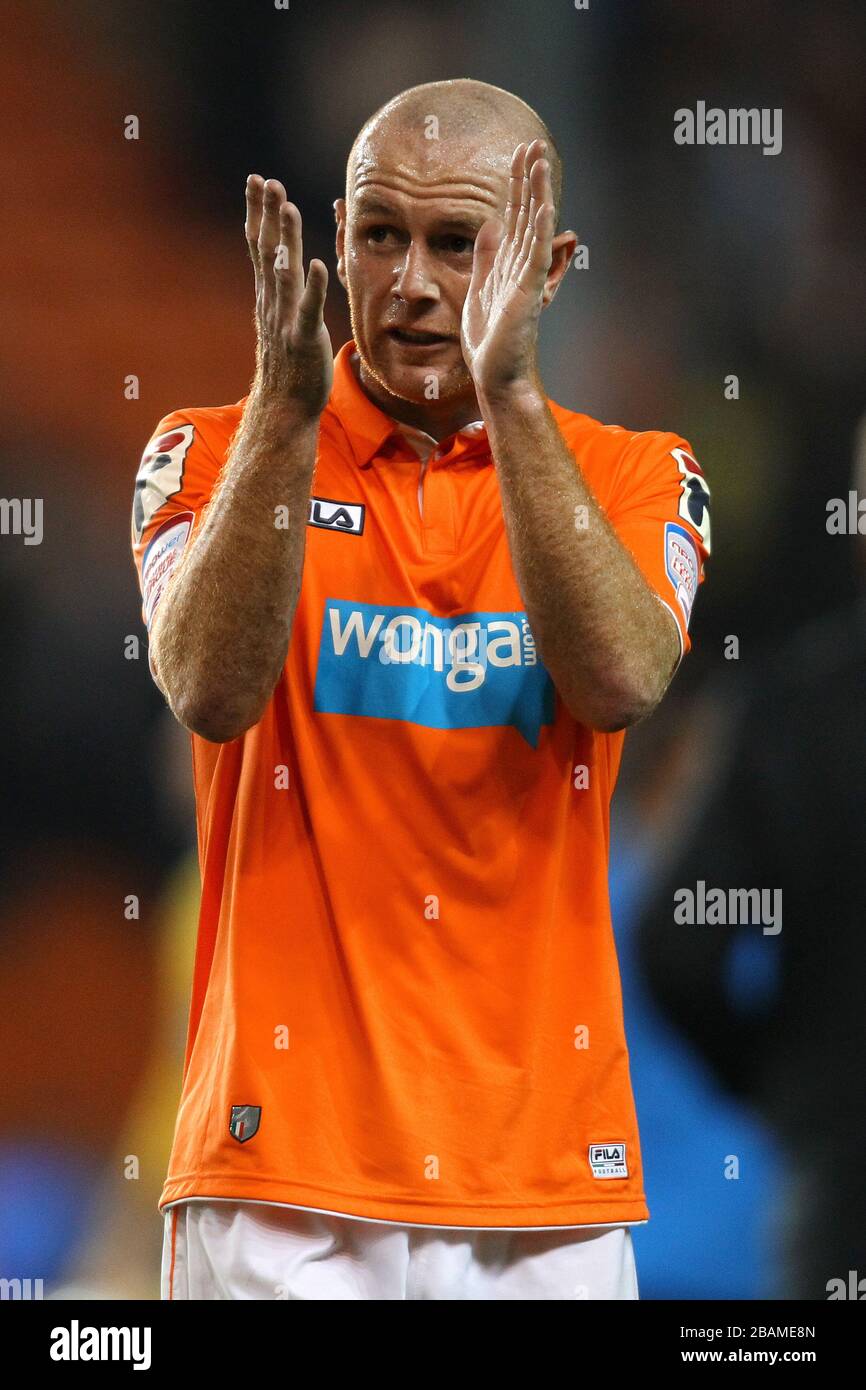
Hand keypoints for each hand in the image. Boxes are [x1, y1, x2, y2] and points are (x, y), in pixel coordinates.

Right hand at [245, 175, 332, 418]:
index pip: (259, 246)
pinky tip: (317, 264)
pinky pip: (308, 310)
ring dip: (286, 239)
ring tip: (288, 207)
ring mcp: (286, 319)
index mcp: (268, 295)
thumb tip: (280, 263)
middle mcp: (273, 302)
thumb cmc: (289, 364)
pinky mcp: (304, 339)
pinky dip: (312, 288)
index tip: (257, 181)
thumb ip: (281, 290)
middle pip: (266, 250)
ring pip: (285, 272)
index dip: (258, 212)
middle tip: (266, 180)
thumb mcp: (282, 319)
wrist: (284, 406)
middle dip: (266, 214)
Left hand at [460, 141, 554, 398]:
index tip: (518, 153)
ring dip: (538, 194)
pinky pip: (537, 258)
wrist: (494, 373)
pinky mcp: (528, 293)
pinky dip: (541, 233)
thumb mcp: (479, 287)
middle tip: (535, 143)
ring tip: (540, 162)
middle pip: (528, 212)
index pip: (516, 213)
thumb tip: (488, 224)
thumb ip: (485, 257)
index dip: (517, 183)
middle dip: (530, 178)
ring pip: (535, 228)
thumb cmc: (489, 339)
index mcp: (510, 262)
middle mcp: (523, 265)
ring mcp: (527, 277)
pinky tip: (543, 208)